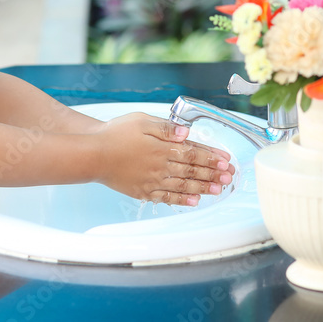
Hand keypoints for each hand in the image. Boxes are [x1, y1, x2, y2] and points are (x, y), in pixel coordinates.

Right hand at [94, 113, 235, 205]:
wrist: (92, 154)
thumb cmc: (114, 134)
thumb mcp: (141, 121)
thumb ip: (166, 128)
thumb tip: (186, 134)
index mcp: (161, 147)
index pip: (193, 153)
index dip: (211, 157)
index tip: (226, 160)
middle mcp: (160, 166)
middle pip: (192, 171)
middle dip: (213, 173)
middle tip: (230, 176)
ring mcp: (152, 181)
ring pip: (183, 186)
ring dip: (203, 187)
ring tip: (219, 189)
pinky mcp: (143, 192)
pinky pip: (166, 198)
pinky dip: (182, 200)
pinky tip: (194, 200)